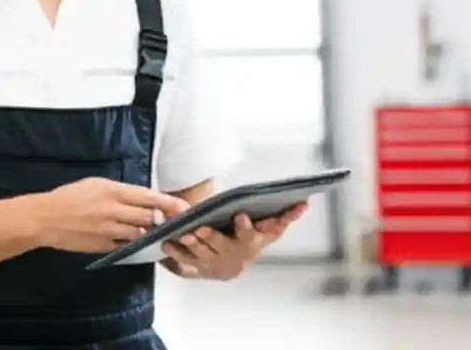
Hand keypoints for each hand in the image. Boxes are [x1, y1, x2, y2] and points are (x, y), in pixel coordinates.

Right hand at [35, 177, 189, 252]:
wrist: (46, 218)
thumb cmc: (70, 196)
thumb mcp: (96, 184)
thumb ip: (120, 191)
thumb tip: (142, 198)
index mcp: (112, 190)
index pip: (149, 197)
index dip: (170, 203)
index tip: (185, 207)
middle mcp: (113, 210)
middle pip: (149, 216)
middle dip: (163, 219)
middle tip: (173, 220)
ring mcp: (109, 230)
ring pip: (140, 232)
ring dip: (149, 231)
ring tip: (154, 230)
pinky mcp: (103, 245)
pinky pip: (126, 245)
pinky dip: (133, 241)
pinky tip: (135, 239)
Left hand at [162, 203, 307, 280]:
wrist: (229, 266)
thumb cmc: (250, 240)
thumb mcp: (269, 230)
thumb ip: (285, 217)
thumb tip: (305, 203)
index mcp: (251, 243)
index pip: (251, 234)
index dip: (245, 226)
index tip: (240, 214)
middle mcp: (232, 256)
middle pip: (221, 246)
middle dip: (211, 238)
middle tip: (200, 227)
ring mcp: (212, 263)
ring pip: (200, 254)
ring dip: (191, 245)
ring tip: (182, 232)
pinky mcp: (195, 267)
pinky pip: (182, 261)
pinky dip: (174, 253)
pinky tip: (165, 243)